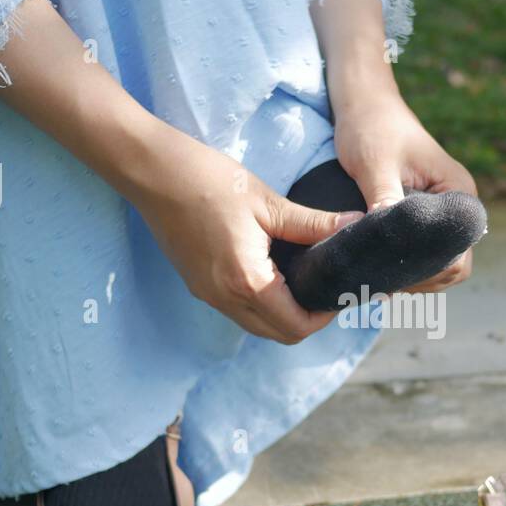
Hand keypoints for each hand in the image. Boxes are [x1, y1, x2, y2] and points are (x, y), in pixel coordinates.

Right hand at [0, 0, 356, 344]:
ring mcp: (207, 295)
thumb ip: (314, 224)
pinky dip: (262, 302)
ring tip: (305, 277)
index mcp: (246, 282)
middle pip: (279, 335)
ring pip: (257, 326)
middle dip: (308, 319)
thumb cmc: (207, 179)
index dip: (325, 315)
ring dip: (284, 313)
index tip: (340, 290)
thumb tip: (356, 227)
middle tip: (328, 286)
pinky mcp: (198, 284)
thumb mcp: (267, 202)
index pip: (296, 326)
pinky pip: (238, 310)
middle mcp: (224, 299)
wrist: (149, 170)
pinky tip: (275, 270)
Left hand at [334, 92, 477, 293]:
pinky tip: (380, 266)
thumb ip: (385, 201)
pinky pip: (426, 252)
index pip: (459, 253)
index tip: (392, 272)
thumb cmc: (371, 128)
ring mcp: (443, 212)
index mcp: (458, 193)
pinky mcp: (426, 215)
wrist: (365, 106)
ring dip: (415, 274)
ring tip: (379, 275)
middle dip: (422, 278)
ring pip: (441, 264)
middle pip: (454, 265)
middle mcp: (457, 206)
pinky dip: (409, 264)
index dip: (429, 271)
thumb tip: (387, 244)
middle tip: (381, 280)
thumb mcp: (375, 165)